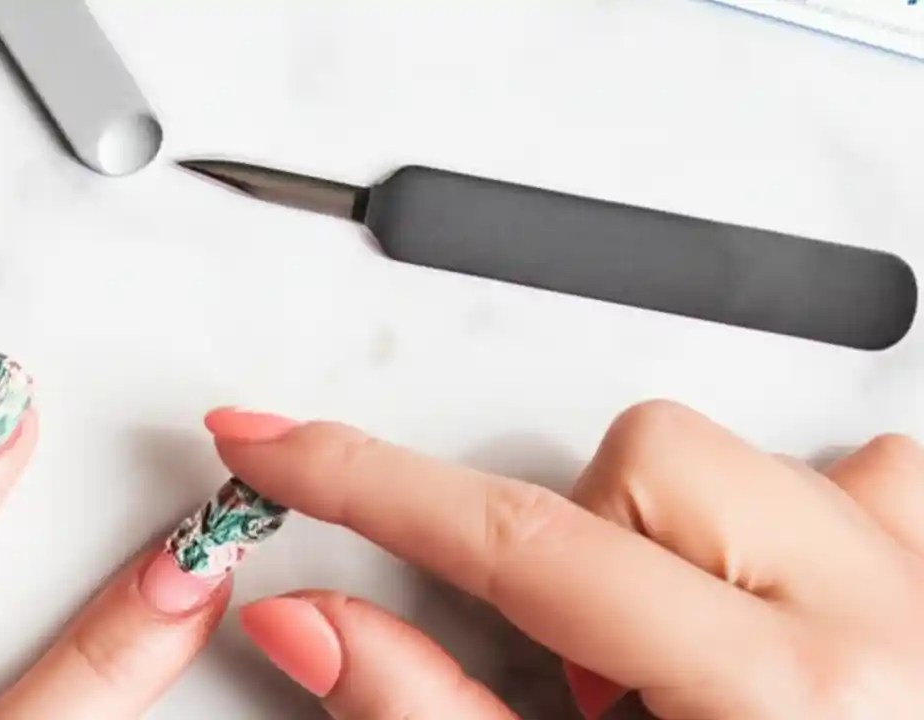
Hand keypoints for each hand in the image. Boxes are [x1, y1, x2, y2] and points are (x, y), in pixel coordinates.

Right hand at [208, 402, 923, 718]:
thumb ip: (431, 714)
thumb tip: (313, 625)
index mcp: (791, 701)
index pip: (522, 547)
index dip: (369, 483)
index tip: (279, 445)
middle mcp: (881, 622)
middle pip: (644, 459)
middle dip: (576, 547)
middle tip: (602, 676)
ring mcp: (922, 584)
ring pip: (732, 451)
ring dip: (666, 544)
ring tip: (686, 663)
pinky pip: (853, 473)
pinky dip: (781, 522)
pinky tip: (770, 600)